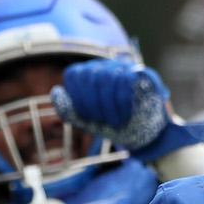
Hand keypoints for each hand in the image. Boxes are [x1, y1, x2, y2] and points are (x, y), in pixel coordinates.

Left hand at [51, 61, 187, 161]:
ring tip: (118, 120)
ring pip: (109, 77)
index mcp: (90, 75)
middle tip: (105, 121)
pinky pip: (129, 79)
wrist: (148, 136)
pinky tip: (129, 112)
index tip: (88, 116)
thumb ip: (69, 111)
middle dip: (95, 105)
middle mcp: (107, 66)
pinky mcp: (146, 74)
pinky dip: (126, 100)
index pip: (74, 74)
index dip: (78, 98)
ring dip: (111, 106)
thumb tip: (56, 92)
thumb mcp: (89, 123)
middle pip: (91, 76)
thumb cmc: (117, 126)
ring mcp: (127, 68)